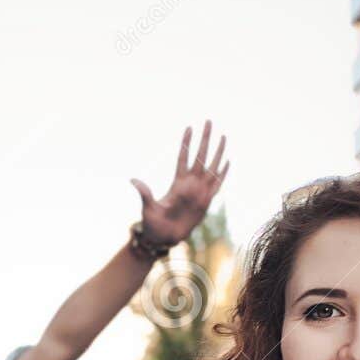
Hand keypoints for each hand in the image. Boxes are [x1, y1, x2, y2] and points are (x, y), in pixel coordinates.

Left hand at [130, 120, 228, 246]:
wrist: (164, 238)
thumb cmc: (154, 224)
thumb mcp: (148, 207)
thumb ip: (144, 193)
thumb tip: (132, 180)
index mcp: (177, 183)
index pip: (183, 157)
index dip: (186, 143)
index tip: (189, 127)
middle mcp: (190, 184)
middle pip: (200, 156)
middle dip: (205, 138)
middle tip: (208, 121)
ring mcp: (199, 191)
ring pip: (211, 166)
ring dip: (217, 151)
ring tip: (223, 136)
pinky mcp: (206, 201)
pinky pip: (217, 184)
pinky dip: (223, 173)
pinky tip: (227, 161)